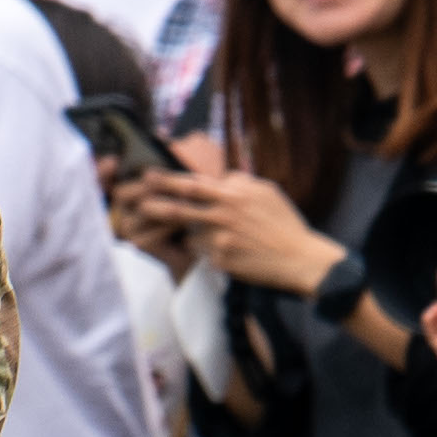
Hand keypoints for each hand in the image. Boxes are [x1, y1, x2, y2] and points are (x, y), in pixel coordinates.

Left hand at [119, 161, 337, 296]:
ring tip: (161, 229)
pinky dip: (202, 250)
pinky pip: (202, 253)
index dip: (167, 179)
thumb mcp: (267, 191)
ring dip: (180, 231)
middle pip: (179, 206)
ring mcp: (220, 239)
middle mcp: (223, 215)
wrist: (299, 259)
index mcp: (233, 195)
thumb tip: (221, 177)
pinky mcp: (221, 260)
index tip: (148, 176)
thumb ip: (240, 182)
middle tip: (138, 199)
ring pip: (188, 232)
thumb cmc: (284, 223)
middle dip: (155, 201)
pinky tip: (214, 251)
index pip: (192, 184)